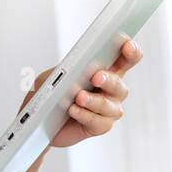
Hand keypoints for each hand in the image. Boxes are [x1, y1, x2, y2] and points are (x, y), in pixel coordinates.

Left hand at [22, 38, 143, 147]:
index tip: (127, 45)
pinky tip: (73, 110)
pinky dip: (85, 115)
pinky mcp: (101, 126)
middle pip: (119, 83)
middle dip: (108, 79)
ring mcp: (109, 109)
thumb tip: (80, 68)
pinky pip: (98, 122)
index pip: (127, 59)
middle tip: (96, 76)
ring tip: (79, 97)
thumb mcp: (56, 74)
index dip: (131, 51)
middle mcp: (113, 90)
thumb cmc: (52, 92)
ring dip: (94, 100)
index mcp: (107, 70)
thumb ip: (70, 68)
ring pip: (109, 105)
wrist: (40, 118)